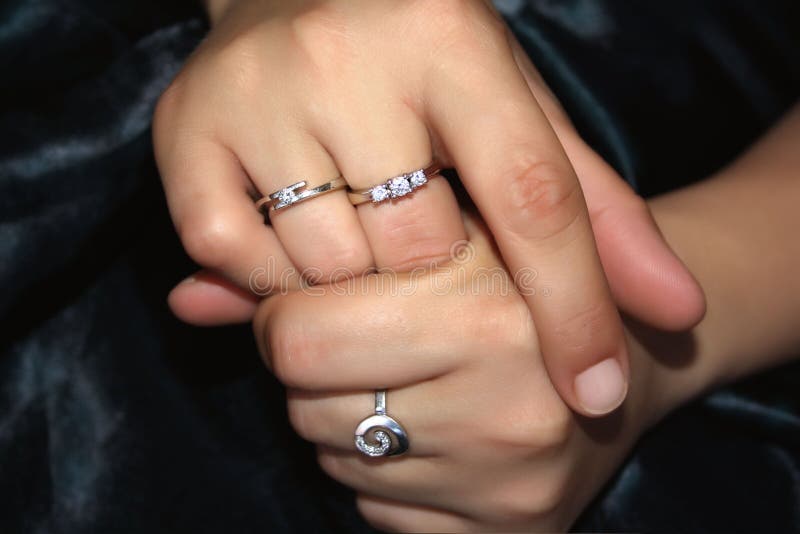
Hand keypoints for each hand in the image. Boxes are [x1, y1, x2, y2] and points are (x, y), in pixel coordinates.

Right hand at [155, 0, 704, 415]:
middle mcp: (345, 52)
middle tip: (420, 245)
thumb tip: (679, 315)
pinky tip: (295, 238)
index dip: (574, 307)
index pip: (533, 198)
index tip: (596, 390)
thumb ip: (597, 211)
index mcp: (453, 37)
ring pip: (326, 266)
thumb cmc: (424, 68)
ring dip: (355, 281)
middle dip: (433, 279)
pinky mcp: (182, 130)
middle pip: (418, 252)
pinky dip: (273, 276)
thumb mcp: (517, 112)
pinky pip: (235, 258)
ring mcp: (253, 88)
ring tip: (358, 235)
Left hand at [251, 211, 660, 531]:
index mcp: (488, 304)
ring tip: (416, 382)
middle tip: (372, 342)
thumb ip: (299, 261)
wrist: (626, 349)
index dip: (291, 315)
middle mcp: (510, 402)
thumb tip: (186, 299)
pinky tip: (438, 436)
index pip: (298, 338)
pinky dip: (386, 479)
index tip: (321, 300)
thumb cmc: (516, 275)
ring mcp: (513, 482)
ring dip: (349, 422)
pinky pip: (380, 519)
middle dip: (317, 371)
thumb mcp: (430, 233)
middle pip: (307, 406)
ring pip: (337, 463)